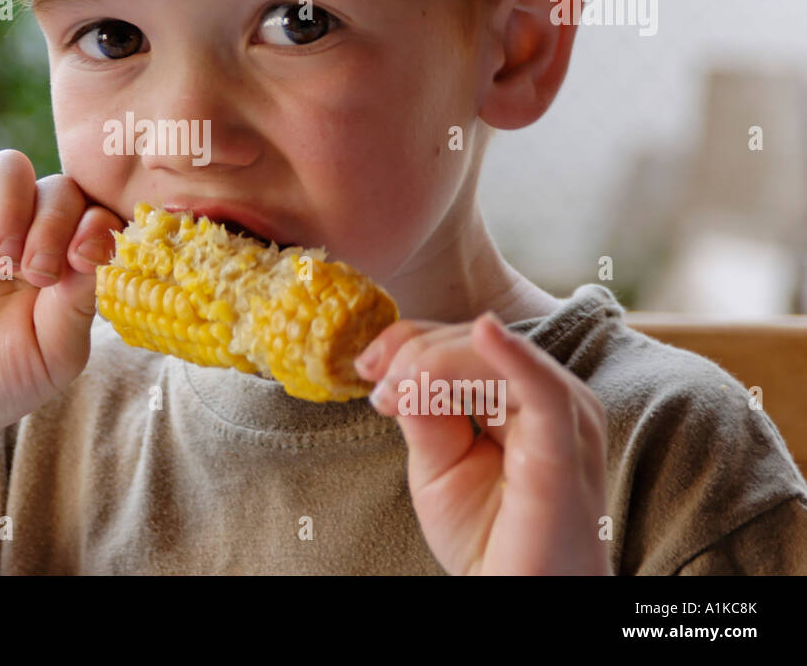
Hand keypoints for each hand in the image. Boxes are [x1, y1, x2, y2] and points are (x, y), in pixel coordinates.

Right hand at [0, 115, 123, 454]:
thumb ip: (82, 296)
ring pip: (9, 168)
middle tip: (34, 275)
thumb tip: (96, 242)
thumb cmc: (3, 376)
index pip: (95, 212)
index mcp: (66, 252)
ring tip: (1, 258)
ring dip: (13, 205)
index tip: (84, 261)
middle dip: (54, 226)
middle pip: (58, 187)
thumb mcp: (59, 348)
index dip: (97, 225)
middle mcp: (24, 224)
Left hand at [354, 312, 611, 574]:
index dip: (410, 341)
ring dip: (433, 363)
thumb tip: (399, 370)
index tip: (366, 366)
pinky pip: (543, 389)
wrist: (519, 598)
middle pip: (473, 343)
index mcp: (522, 395)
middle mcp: (550, 397)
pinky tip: (485, 332)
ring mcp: (564, 417)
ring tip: (393, 394)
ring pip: (492, 357)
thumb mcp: (437, 464)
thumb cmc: (488, 537)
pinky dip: (512, 356)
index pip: (464, 343)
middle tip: (377, 389)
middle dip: (414, 353)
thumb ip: (424, 412)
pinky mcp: (565, 445)